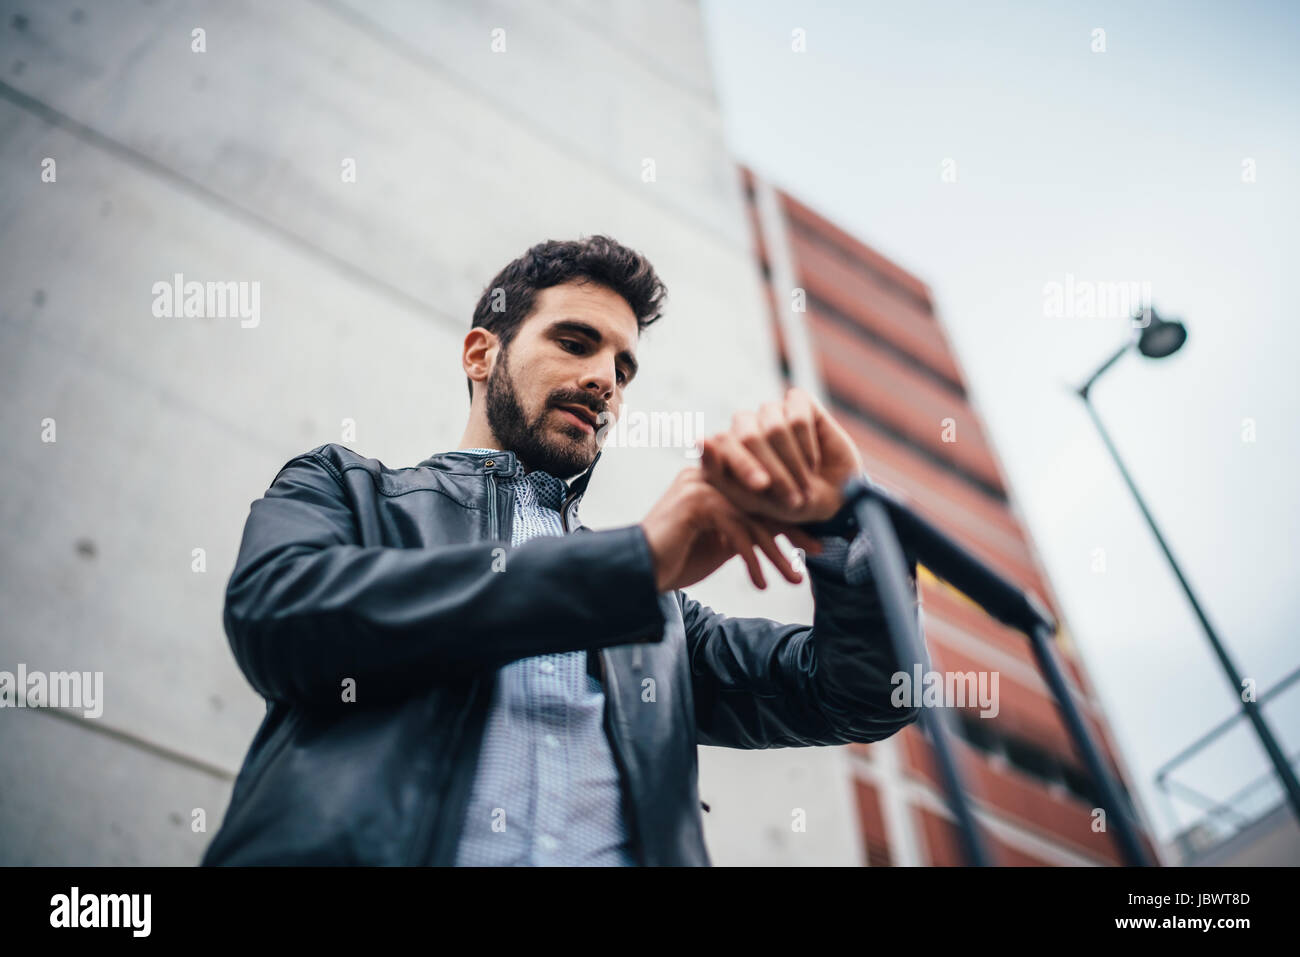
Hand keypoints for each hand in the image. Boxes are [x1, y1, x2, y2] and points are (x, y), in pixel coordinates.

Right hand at [640, 466, 826, 592]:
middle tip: (820, 551)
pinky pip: (737, 531)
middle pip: (764, 501)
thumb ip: (746, 529)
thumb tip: (783, 533)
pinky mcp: (696, 505)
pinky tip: (761, 583)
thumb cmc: (676, 558)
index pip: (764, 494)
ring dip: (778, 553)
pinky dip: (753, 560)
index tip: (817, 543)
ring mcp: (701, 487)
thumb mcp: (721, 542)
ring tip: (795, 579)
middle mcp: (710, 475)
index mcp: (717, 478)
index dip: (792, 518)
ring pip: (754, 518)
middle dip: (794, 530)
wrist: (636, 572)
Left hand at [697, 387, 864, 525]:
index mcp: (726, 448)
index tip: (762, 486)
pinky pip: (798, 417)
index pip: (722, 445)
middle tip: (793, 499)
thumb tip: (698, 438)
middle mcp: (746, 425)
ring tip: (805, 487)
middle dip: (775, 472)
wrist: (834, 500)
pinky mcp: (799, 401)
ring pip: (775, 427)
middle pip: (748, 435)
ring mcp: (771, 412)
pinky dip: (808, 445)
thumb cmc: (785, 504)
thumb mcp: (753, 501)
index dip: (743, 466)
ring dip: (794, 463)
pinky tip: (814, 462)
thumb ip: (721, 474)